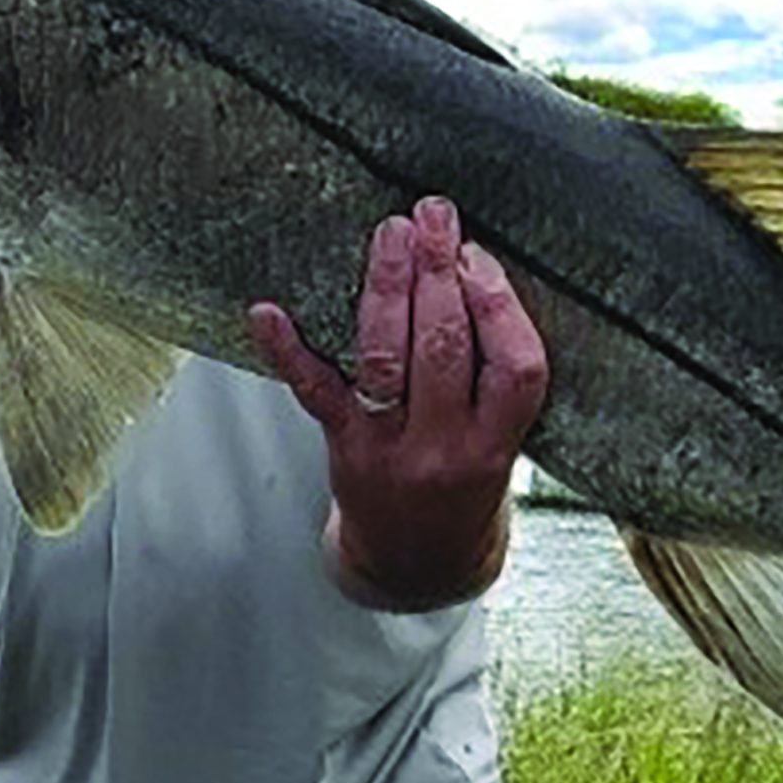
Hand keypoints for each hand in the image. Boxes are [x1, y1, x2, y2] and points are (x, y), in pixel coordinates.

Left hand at [247, 195, 548, 608]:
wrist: (416, 567)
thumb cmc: (468, 486)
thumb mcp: (506, 443)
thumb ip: (496, 376)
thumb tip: (475, 270)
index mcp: (497, 445)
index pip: (516, 369)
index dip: (498, 306)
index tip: (479, 256)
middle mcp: (444, 448)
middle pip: (444, 349)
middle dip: (438, 273)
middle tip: (433, 215)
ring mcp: (388, 448)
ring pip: (385, 359)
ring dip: (386, 288)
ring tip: (391, 235)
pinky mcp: (342, 446)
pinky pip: (313, 391)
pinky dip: (287, 349)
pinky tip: (267, 312)